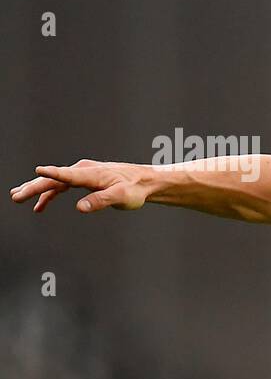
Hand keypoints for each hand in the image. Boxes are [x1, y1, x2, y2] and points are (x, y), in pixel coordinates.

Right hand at [10, 159, 151, 212]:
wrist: (145, 181)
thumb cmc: (135, 189)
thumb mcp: (121, 197)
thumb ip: (100, 201)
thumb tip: (80, 207)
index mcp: (90, 174)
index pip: (67, 175)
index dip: (52, 174)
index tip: (38, 170)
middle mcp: (83, 170)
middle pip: (54, 179)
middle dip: (33, 187)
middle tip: (16, 197)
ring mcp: (82, 174)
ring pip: (54, 182)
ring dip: (36, 190)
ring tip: (17, 197)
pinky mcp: (84, 179)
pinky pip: (61, 186)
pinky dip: (50, 194)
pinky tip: (40, 206)